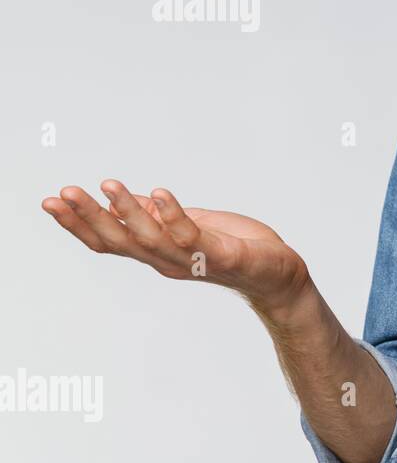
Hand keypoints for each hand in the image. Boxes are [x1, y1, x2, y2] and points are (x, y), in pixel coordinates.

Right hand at [41, 179, 309, 310]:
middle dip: (89, 218)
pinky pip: (192, 236)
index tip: (51, 201)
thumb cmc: (236, 248)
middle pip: (120, 242)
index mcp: (157, 252)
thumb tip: (121, 200)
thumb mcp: (190, 225)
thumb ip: (157, 216)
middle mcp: (168, 261)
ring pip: (151, 239)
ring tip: (107, 186)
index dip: (79, 224)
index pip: (109, 240)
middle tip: (63, 193)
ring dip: (127, 212)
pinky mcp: (222, 256)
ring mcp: (194, 260)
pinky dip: (174, 214)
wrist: (280, 277)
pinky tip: (160, 193)